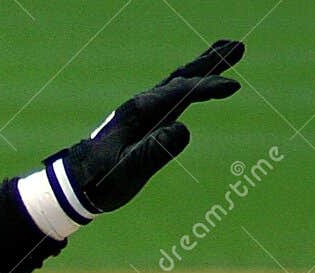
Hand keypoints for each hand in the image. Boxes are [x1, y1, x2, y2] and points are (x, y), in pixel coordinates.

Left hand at [48, 40, 244, 218]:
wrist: (75, 184)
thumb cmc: (100, 181)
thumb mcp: (128, 172)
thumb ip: (154, 152)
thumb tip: (184, 130)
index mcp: (140, 112)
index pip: (181, 93)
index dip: (209, 89)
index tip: (235, 87)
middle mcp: (142, 104)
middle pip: (182, 76)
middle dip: (211, 62)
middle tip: (239, 45)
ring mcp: (144, 111)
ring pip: (179, 82)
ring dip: (203, 68)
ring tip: (227, 54)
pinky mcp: (144, 121)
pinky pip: (173, 96)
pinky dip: (191, 86)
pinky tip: (199, 87)